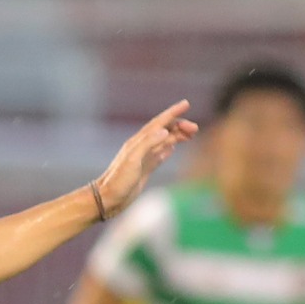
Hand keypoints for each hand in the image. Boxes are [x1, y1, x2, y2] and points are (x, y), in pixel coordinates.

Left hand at [93, 102, 199, 217]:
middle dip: (179, 126)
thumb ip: (148, 144)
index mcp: (139, 142)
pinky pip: (159, 154)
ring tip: (191, 135)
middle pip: (164, 130)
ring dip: (177, 136)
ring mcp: (144, 158)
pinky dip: (168, 148)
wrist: (108, 199)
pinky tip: (173, 148)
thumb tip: (165, 131)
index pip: (159, 123)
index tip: (186, 104)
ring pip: (164, 141)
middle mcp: (142, 147)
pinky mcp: (145, 169)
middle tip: (195, 128)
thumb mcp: (133, 160)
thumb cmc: (118, 181)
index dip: (173, 113)